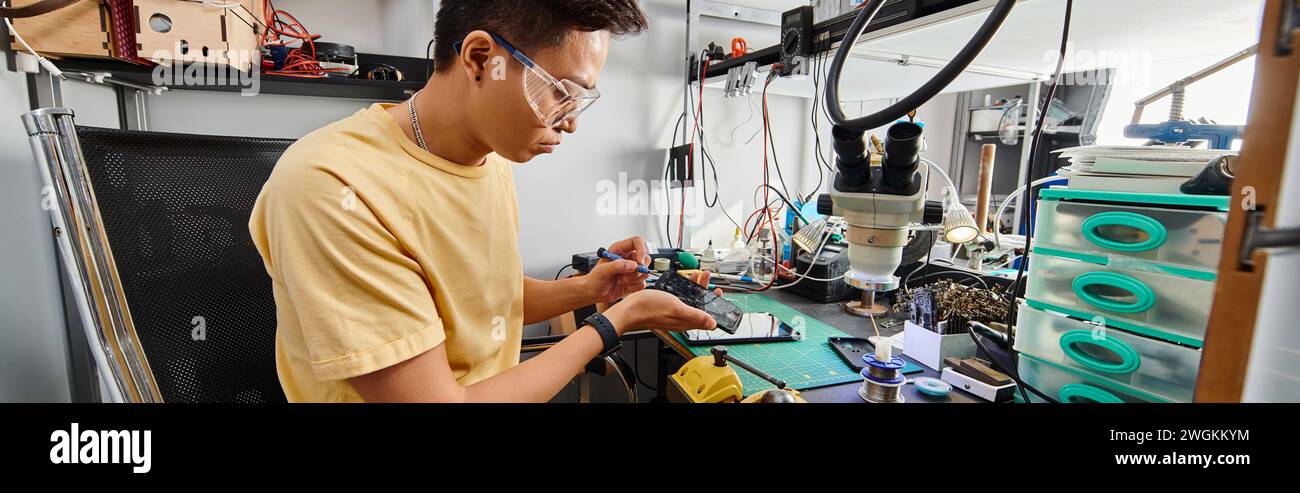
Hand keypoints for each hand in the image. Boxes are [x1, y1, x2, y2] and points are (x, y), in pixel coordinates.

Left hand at [583, 236, 651, 302]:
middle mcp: (628, 258)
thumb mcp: (602, 271)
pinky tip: (624, 286)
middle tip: (625, 276)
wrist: (593, 293)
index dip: (642, 250)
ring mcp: (632, 269)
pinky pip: (643, 283)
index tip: (639, 262)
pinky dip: (634, 286)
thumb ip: (617, 266)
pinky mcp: (634, 280)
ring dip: (634, 279)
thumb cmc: (594, 280)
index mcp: (620, 250)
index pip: (638, 241)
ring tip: (621, 281)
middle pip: (646, 258)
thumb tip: (633, 265)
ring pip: (645, 272)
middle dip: (638, 270)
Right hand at [602, 272, 723, 333]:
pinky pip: (680, 299)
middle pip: (700, 306)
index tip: (717, 291)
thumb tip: (713, 323)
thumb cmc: (648, 309)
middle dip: (706, 291)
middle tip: (707, 278)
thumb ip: (695, 316)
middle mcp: (681, 319)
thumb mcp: (676, 308)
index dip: (715, 304)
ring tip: (698, 276)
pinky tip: (683, 283)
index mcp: (686, 321)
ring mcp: (673, 314)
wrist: (629, 309)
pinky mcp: (666, 309)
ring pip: (690, 301)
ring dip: (696, 288)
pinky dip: (685, 290)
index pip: (707, 317)